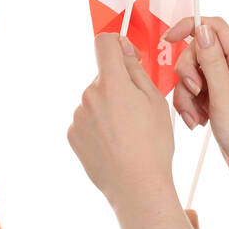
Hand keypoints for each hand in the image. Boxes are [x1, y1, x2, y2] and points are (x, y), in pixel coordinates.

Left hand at [68, 34, 173, 208]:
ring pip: (95, 100)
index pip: (104, 43)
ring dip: (107, 107)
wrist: (136, 185)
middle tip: (137, 111)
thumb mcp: (155, 101)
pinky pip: (86, 120)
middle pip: (102, 77)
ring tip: (127, 134)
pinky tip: (114, 143)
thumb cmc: (152, 144)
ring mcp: (78, 115)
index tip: (127, 56)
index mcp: (111, 82)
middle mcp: (88, 95)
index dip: (116, 44)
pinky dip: (98, 125)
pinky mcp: (72, 134)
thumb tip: (123, 49)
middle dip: (117, 85)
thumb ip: (136, 70)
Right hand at [166, 17, 228, 185]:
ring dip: (186, 94)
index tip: (167, 39)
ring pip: (193, 73)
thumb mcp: (224, 97)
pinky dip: (190, 105)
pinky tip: (196, 123)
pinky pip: (195, 92)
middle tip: (193, 92)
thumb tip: (202, 29)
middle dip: (187, 72)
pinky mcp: (220, 99)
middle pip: (198, 51)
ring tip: (195, 117)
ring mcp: (228, 84)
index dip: (189, 27)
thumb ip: (211, 61)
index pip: (214, 27)